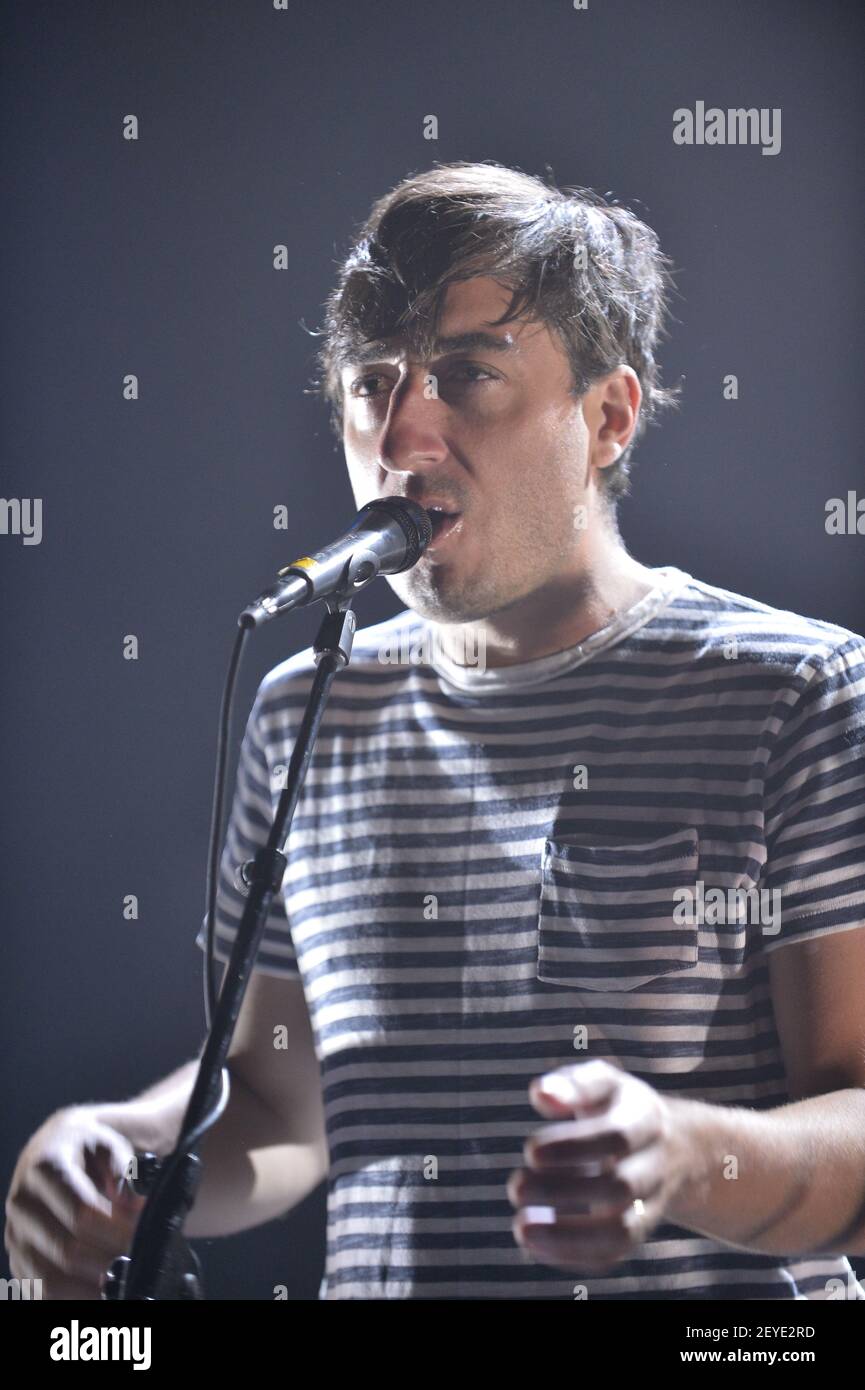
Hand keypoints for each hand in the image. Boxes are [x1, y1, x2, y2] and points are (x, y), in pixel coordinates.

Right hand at [4, 1106, 146, 1298]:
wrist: (51, 1150)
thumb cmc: (87, 1150)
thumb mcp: (110, 1145)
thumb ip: (126, 1171)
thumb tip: (135, 1203)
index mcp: (46, 1168)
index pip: (81, 1212)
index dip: (116, 1231)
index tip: (142, 1239)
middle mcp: (23, 1203)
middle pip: (66, 1250)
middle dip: (108, 1261)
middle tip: (138, 1265)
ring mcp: (16, 1235)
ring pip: (50, 1279)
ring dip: (90, 1287)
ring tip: (121, 1283)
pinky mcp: (17, 1259)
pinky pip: (41, 1292)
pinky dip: (73, 1297)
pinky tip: (100, 1291)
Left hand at [508, 1059, 685, 1272]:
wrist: (672, 1145)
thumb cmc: (617, 1107)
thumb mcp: (602, 1083)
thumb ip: (573, 1084)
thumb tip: (542, 1095)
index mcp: (645, 1119)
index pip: (616, 1137)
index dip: (573, 1147)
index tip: (530, 1151)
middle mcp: (654, 1164)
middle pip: (619, 1187)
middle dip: (563, 1191)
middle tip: (515, 1187)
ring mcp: (649, 1203)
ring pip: (621, 1232)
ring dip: (568, 1237)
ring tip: (522, 1228)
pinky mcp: (638, 1231)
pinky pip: (613, 1253)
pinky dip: (573, 1256)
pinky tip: (536, 1244)